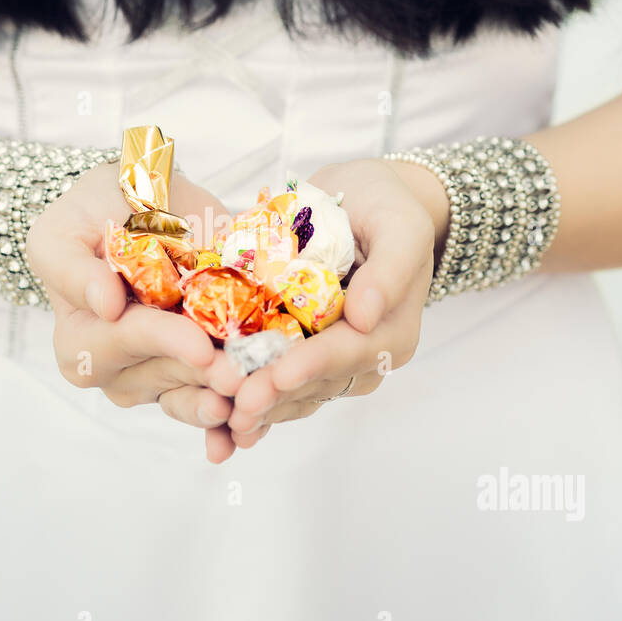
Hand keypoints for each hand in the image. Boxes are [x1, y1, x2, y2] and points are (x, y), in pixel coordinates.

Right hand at [26, 161, 234, 430]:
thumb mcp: (62, 232)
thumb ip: (74, 269)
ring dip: (226, 401)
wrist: (130, 208)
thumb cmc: (89, 217)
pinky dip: (231, 423)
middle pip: (168, 374)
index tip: (199, 347)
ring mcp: (153, 381)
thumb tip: (104, 304)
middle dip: (207, 375)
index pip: (127, 340)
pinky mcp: (189, 380)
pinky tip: (249, 434)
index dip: (164, 343)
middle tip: (246, 376)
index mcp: (79, 340)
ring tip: (258, 398)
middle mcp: (114, 371)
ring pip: (193, 396)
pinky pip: (209, 408)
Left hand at [209, 158, 441, 460]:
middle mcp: (364, 355)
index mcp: (391, 331)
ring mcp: (333, 360)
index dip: (312, 365)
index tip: (278, 375)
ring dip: (262, 408)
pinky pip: (278, 384)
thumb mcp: (400, 227)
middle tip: (238, 409)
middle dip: (277, 395)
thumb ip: (390, 269)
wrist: (368, 200)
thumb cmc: (388, 209)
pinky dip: (253, 399)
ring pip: (296, 392)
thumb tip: (367, 317)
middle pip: (317, 382)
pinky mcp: (303, 354)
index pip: (349, 352)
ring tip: (225, 420)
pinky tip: (221, 417)